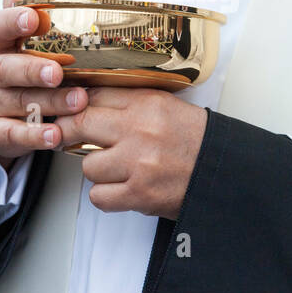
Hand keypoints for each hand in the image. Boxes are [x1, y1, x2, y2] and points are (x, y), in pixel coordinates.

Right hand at [0, 0, 90, 169]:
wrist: (2, 110)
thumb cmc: (23, 64)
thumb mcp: (22, 38)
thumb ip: (28, 12)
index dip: (13, 21)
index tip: (33, 18)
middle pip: (5, 68)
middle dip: (32, 69)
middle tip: (58, 71)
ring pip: (18, 101)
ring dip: (50, 102)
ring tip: (79, 101)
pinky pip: (13, 134)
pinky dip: (35, 136)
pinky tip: (55, 135)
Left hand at [54, 88, 206, 220]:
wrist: (225, 173)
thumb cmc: (197, 142)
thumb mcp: (168, 108)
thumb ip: (131, 104)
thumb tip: (89, 103)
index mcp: (148, 104)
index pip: (95, 96)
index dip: (76, 105)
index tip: (69, 112)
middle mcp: (141, 130)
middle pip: (81, 124)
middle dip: (69, 132)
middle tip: (67, 137)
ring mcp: (138, 164)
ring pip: (87, 166)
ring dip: (97, 170)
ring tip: (115, 169)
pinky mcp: (140, 194)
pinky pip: (99, 196)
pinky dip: (106, 196)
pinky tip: (120, 189)